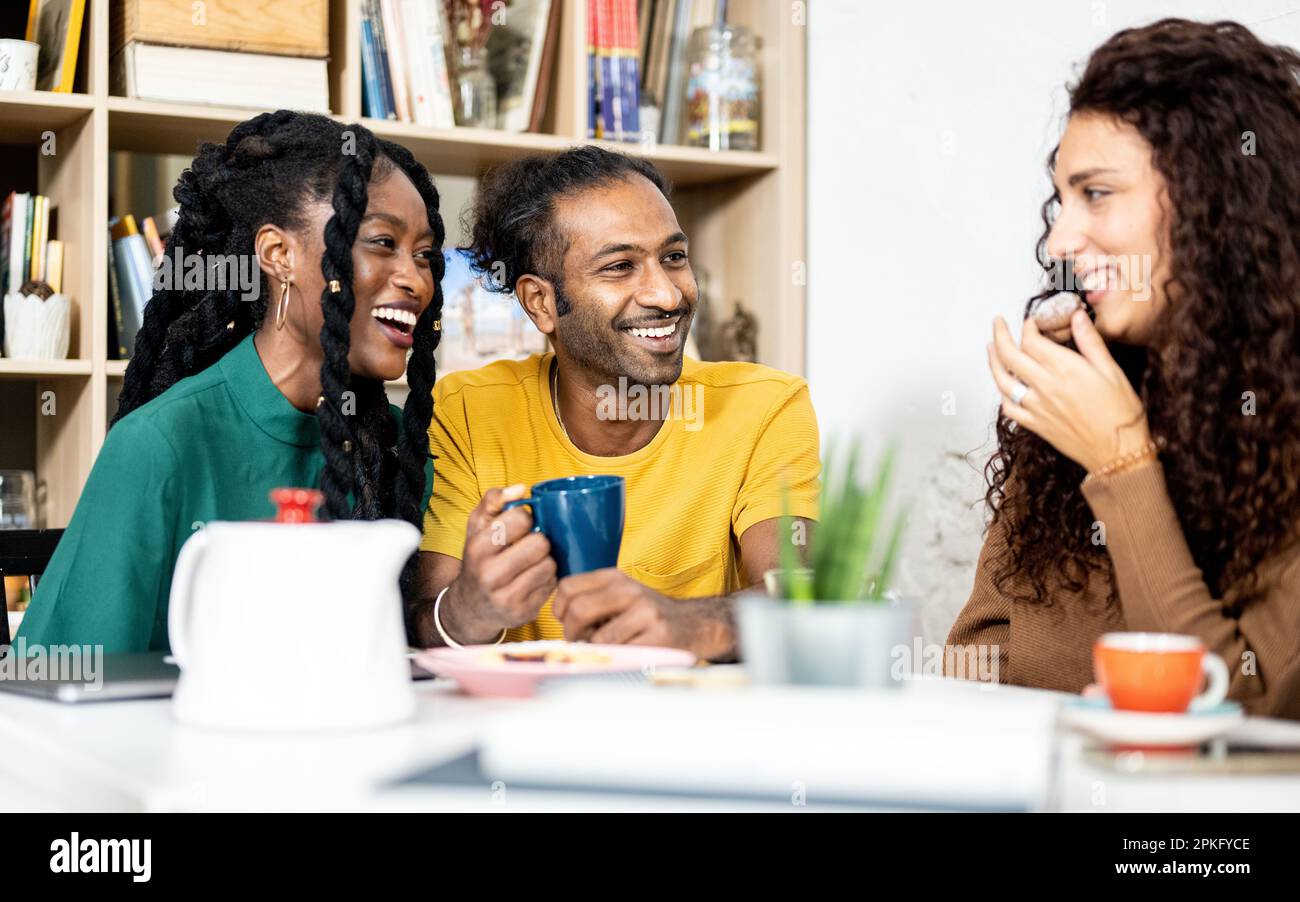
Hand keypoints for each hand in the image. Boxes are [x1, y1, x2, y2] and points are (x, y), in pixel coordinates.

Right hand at [441, 485, 556, 643]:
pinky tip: (534, 578)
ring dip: (546, 560)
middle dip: (539, 540)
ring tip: (532, 562)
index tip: (521, 525)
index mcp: (477, 548)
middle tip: (530, 544)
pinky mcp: (524, 613)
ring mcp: (507, 597)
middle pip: (540, 543)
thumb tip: (520, 488)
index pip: (521, 519)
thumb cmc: (479, 558)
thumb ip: (494, 500)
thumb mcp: (477, 527)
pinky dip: (547, 579)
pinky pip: (553, 585)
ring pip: (550, 565)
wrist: (470, 606)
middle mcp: (490, 575)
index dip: (526, 518)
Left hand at [553, 568, 734, 660]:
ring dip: (596, 650)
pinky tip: (625, 654)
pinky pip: (621, 652)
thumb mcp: (620, 597)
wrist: (695, 625)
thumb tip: (557, 618)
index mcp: (615, 578)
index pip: (568, 587)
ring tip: (607, 648)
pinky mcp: (659, 634)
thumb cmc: (648, 616)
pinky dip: (616, 658)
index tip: (567, 621)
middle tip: (580, 641)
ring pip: (598, 637)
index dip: (559, 610)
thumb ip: (591, 601)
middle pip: (578, 610)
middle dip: (572, 632)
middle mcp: (629, 590)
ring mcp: (645, 611)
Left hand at [989, 310, 1151, 472]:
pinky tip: (1004, 385)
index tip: (1030, 321)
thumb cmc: (1120, 412)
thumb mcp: (1111, 370)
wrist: (1118, 452)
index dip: (1027, 327)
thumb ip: (1090, 342)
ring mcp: (1036, 407)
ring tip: (990, 348)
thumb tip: (1076, 316)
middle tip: (997, 323)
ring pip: (1003, 381)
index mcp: (1064, 369)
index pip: (1031, 340)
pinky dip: (1002, 394)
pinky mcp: (1035, 425)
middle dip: (1000, 335)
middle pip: (1010, 356)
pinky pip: (1009, 408)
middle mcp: (1045, 386)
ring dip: (993, 362)